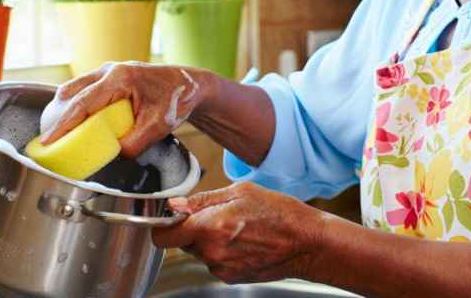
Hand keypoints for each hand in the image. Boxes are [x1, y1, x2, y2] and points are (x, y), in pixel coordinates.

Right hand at [39, 61, 214, 158]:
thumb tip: (114, 154)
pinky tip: (75, 122)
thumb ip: (135, 142)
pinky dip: (76, 104)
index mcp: (119, 78)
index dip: (63, 124)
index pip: (83, 103)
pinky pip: (86, 89)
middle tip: (46, 138)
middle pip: (72, 91)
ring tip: (57, 132)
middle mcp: (110, 70)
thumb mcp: (158, 126)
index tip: (49, 140)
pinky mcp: (110, 78)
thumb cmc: (176, 99)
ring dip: (65, 108)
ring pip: (76, 88)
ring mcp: (109, 71)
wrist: (189, 84)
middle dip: (57, 115)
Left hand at [150, 182, 326, 284]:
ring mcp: (221, 268)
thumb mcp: (239, 192)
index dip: (164, 226)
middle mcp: (212, 253)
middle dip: (192, 230)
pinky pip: (215, 262)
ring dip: (209, 241)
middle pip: (182, 243)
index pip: (163, 237)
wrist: (307, 243)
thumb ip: (201, 200)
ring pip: (199, 252)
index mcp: (210, 227)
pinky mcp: (231, 278)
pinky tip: (243, 241)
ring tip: (236, 227)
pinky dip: (222, 252)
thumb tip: (174, 205)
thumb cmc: (279, 213)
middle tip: (217, 216)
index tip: (172, 218)